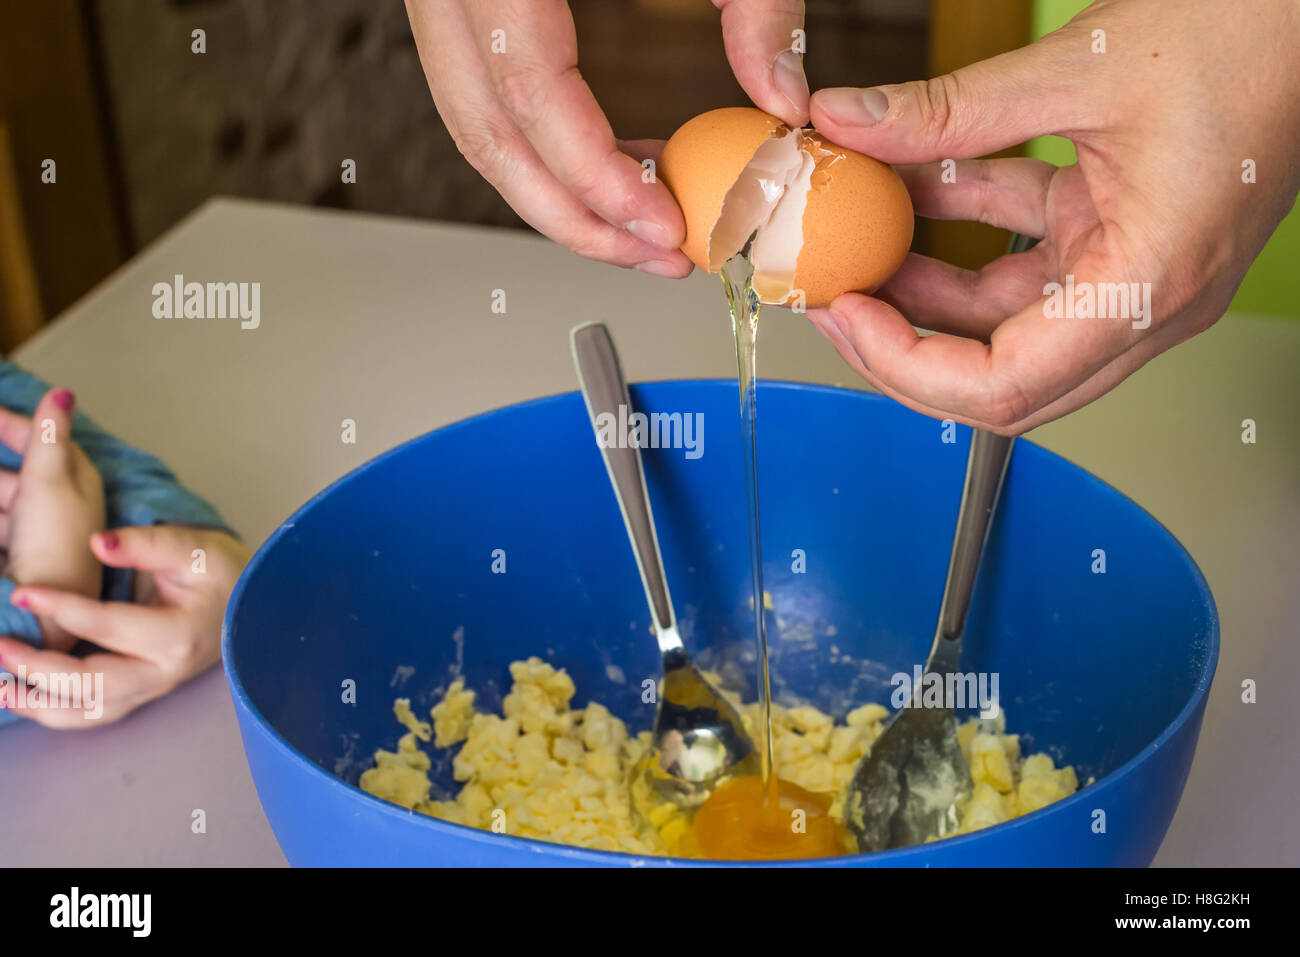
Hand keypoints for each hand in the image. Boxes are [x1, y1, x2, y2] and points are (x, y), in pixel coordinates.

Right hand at [0, 389, 104, 649]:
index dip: (10, 422)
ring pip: (1, 498)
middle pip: (11, 472)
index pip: (39, 439)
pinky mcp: (14, 554)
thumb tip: (64, 392)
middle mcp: (55, 503)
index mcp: (73, 480)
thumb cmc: (53, 544)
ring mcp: (31, 531)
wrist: (47, 616)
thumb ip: (49, 438)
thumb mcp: (49, 483)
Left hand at [0, 525, 250, 727]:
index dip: (61, 609)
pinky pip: (93, 714)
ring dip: (38, 703)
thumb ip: (145, 544)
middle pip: (92, 684)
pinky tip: (21, 698)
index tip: (22, 592)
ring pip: (89, 712)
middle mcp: (165, 673)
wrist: (248, 600)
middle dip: (38, 669)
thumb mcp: (191, 547)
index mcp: (179, 636)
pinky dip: (54, 712)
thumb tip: (97, 543)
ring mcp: (153, 689)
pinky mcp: (141, 694)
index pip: (108, 627)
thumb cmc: (219, 572)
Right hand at [404, 0, 809, 274]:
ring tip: (646, 229)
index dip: (595, 177)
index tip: (663, 228)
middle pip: (486, 134)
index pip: (528, 92)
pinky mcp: (472, 2)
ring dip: (561, 196)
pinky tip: (623, 169)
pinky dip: (553, 150)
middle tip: (656, 256)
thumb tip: (784, 97)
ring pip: (479, 128)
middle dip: (573, 216)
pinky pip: (491, 96)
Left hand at [807, 0, 1299, 433]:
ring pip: (1004, 324)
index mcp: (1148, 283)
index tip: (845, 314)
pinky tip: (911, 191)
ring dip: (926, 291)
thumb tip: (849, 122)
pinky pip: (1023, 261)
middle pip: (1000, 379)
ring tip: (858, 242)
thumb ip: (952, 109)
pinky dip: (965, 233)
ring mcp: (1131, 273)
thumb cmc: (1252, 32)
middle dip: (904, 347)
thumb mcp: (1081, 69)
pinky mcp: (1118, 237)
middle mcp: (1145, 300)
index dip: (906, 365)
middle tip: (834, 299)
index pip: (1005, 385)